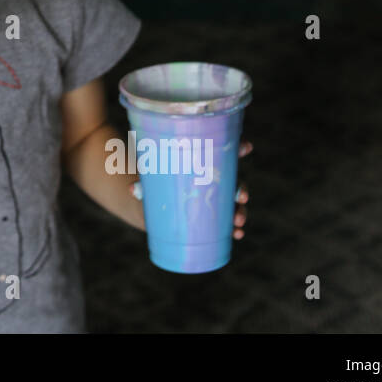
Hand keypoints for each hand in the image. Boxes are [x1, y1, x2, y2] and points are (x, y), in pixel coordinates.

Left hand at [128, 139, 252, 238]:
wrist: (140, 201)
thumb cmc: (145, 181)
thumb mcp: (144, 178)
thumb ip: (142, 183)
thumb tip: (134, 189)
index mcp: (198, 164)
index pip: (221, 153)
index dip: (236, 148)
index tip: (247, 147)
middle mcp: (208, 181)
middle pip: (232, 182)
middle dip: (240, 189)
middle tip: (241, 197)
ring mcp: (208, 200)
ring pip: (231, 204)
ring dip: (239, 211)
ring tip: (238, 221)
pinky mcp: (205, 218)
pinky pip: (224, 222)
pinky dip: (233, 228)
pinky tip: (238, 234)